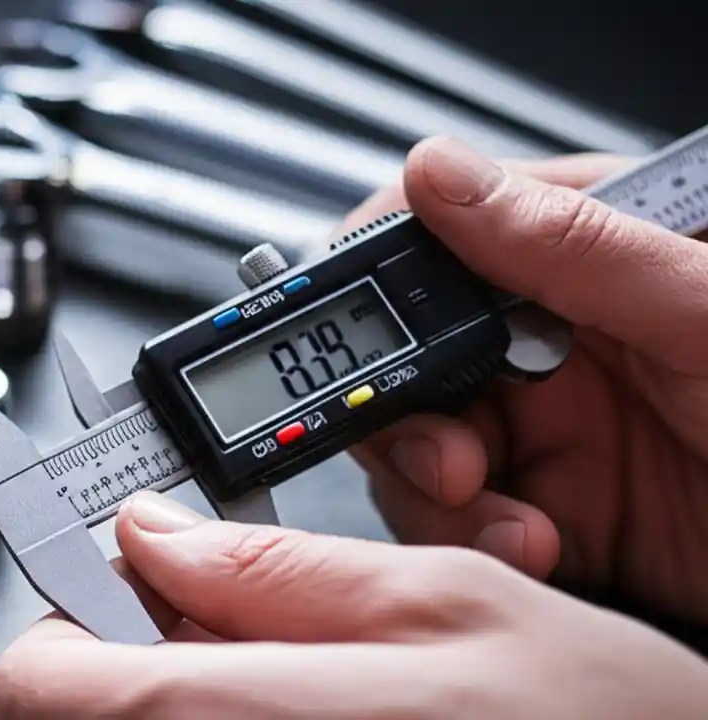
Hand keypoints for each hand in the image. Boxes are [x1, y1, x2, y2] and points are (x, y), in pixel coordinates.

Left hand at [0, 493, 707, 718]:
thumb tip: (155, 532)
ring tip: (292, 680)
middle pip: (77, 716)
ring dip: (184, 695)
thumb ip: (278, 569)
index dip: (62, 620)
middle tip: (226, 627)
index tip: (109, 583)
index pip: (36, 685)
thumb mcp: (451, 603)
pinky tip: (315, 717)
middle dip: (132, 656)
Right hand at [345, 138, 707, 624]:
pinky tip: (534, 543)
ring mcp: (545, 426)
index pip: (437, 233)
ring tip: (513, 515)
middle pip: (405, 354)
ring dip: (441, 491)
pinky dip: (472, 539)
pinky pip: (453, 519)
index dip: (386, 279)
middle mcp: (553, 336)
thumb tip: (442, 177)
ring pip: (413, 446)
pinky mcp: (546, 507)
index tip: (374, 336)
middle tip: (454, 452)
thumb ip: (576, 246)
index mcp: (587, 254)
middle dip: (408, 413)